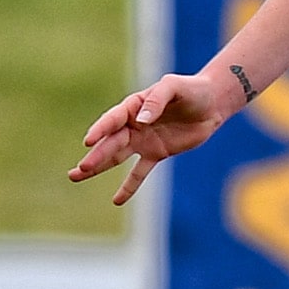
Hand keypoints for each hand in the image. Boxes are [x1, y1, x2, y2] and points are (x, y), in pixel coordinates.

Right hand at [67, 72, 233, 204]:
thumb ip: (157, 100)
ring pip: (117, 157)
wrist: (212, 103)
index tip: (88, 140)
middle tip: (80, 168)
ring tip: (76, 177)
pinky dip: (129, 186)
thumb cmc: (192, 89)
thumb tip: (141, 120)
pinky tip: (117, 201)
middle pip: (111, 142)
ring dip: (98, 168)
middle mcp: (134, 124)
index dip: (101, 129)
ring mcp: (143, 141)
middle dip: (96, 155)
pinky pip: (140, 172)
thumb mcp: (174, 87)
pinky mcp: (157, 154)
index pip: (114, 119)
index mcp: (134, 105)